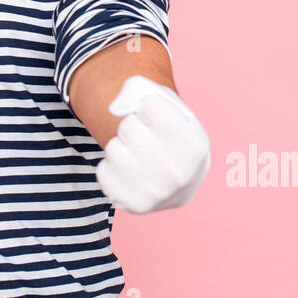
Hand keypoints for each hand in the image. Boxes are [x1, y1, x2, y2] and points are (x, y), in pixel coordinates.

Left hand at [96, 75, 210, 213]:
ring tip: (136, 153)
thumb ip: (139, 90)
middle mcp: (180, 173)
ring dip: (119, 145)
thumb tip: (114, 108)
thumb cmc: (171, 133)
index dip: (147, 107)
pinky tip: (128, 170)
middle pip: (128, 126)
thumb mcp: (166, 104)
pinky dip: (110, 166)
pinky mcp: (135, 206)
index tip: (155, 118)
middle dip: (131, 125)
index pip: (149, 106)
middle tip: (144, 136)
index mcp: (196, 144)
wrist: (180, 179)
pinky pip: (102, 171)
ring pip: (112, 148)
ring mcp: (158, 194)